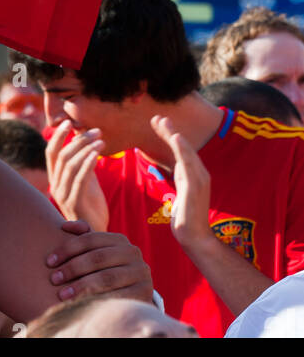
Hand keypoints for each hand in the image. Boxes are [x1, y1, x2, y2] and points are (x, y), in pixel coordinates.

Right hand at [46, 120, 108, 228]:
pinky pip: (80, 178)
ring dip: (86, 149)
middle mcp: (55, 186)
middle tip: (95, 131)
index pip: (51, 152)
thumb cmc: (92, 206)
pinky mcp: (74, 203)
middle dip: (78, 140)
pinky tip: (97, 154)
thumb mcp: (86, 180)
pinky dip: (88, 163)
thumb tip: (86, 140)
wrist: (97, 234)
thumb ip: (83, 163)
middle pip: (62, 155)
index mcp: (56, 179)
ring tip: (101, 140)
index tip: (69, 122)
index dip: (58, 136)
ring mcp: (63, 195)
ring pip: (70, 165)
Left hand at [46, 220, 153, 304]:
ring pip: (106, 278)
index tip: (49, 261)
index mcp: (120, 239)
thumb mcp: (99, 251)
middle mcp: (133, 253)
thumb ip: (84, 236)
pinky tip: (82, 304)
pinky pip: (117, 297)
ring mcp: (141, 273)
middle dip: (73, 268)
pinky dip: (97, 300)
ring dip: (81, 286)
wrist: (134, 293)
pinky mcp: (144, 293)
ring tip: (62, 294)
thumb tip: (64, 226)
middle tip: (54, 278)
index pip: (90, 240)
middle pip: (97, 258)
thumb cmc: (108, 269)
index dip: (67, 249)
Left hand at [150, 115, 211, 251]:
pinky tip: (176, 139)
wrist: (195, 238)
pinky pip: (188, 165)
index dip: (169, 135)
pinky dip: (183, 150)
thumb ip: (181, 177)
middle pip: (183, 148)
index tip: (157, 123)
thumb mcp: (181, 191)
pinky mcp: (195, 188)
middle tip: (157, 117)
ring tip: (165, 122)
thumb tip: (177, 166)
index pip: (181, 150)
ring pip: (186, 153)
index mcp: (195, 174)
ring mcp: (199, 180)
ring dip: (175, 136)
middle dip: (170, 132)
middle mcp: (200, 174)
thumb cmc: (187, 216)